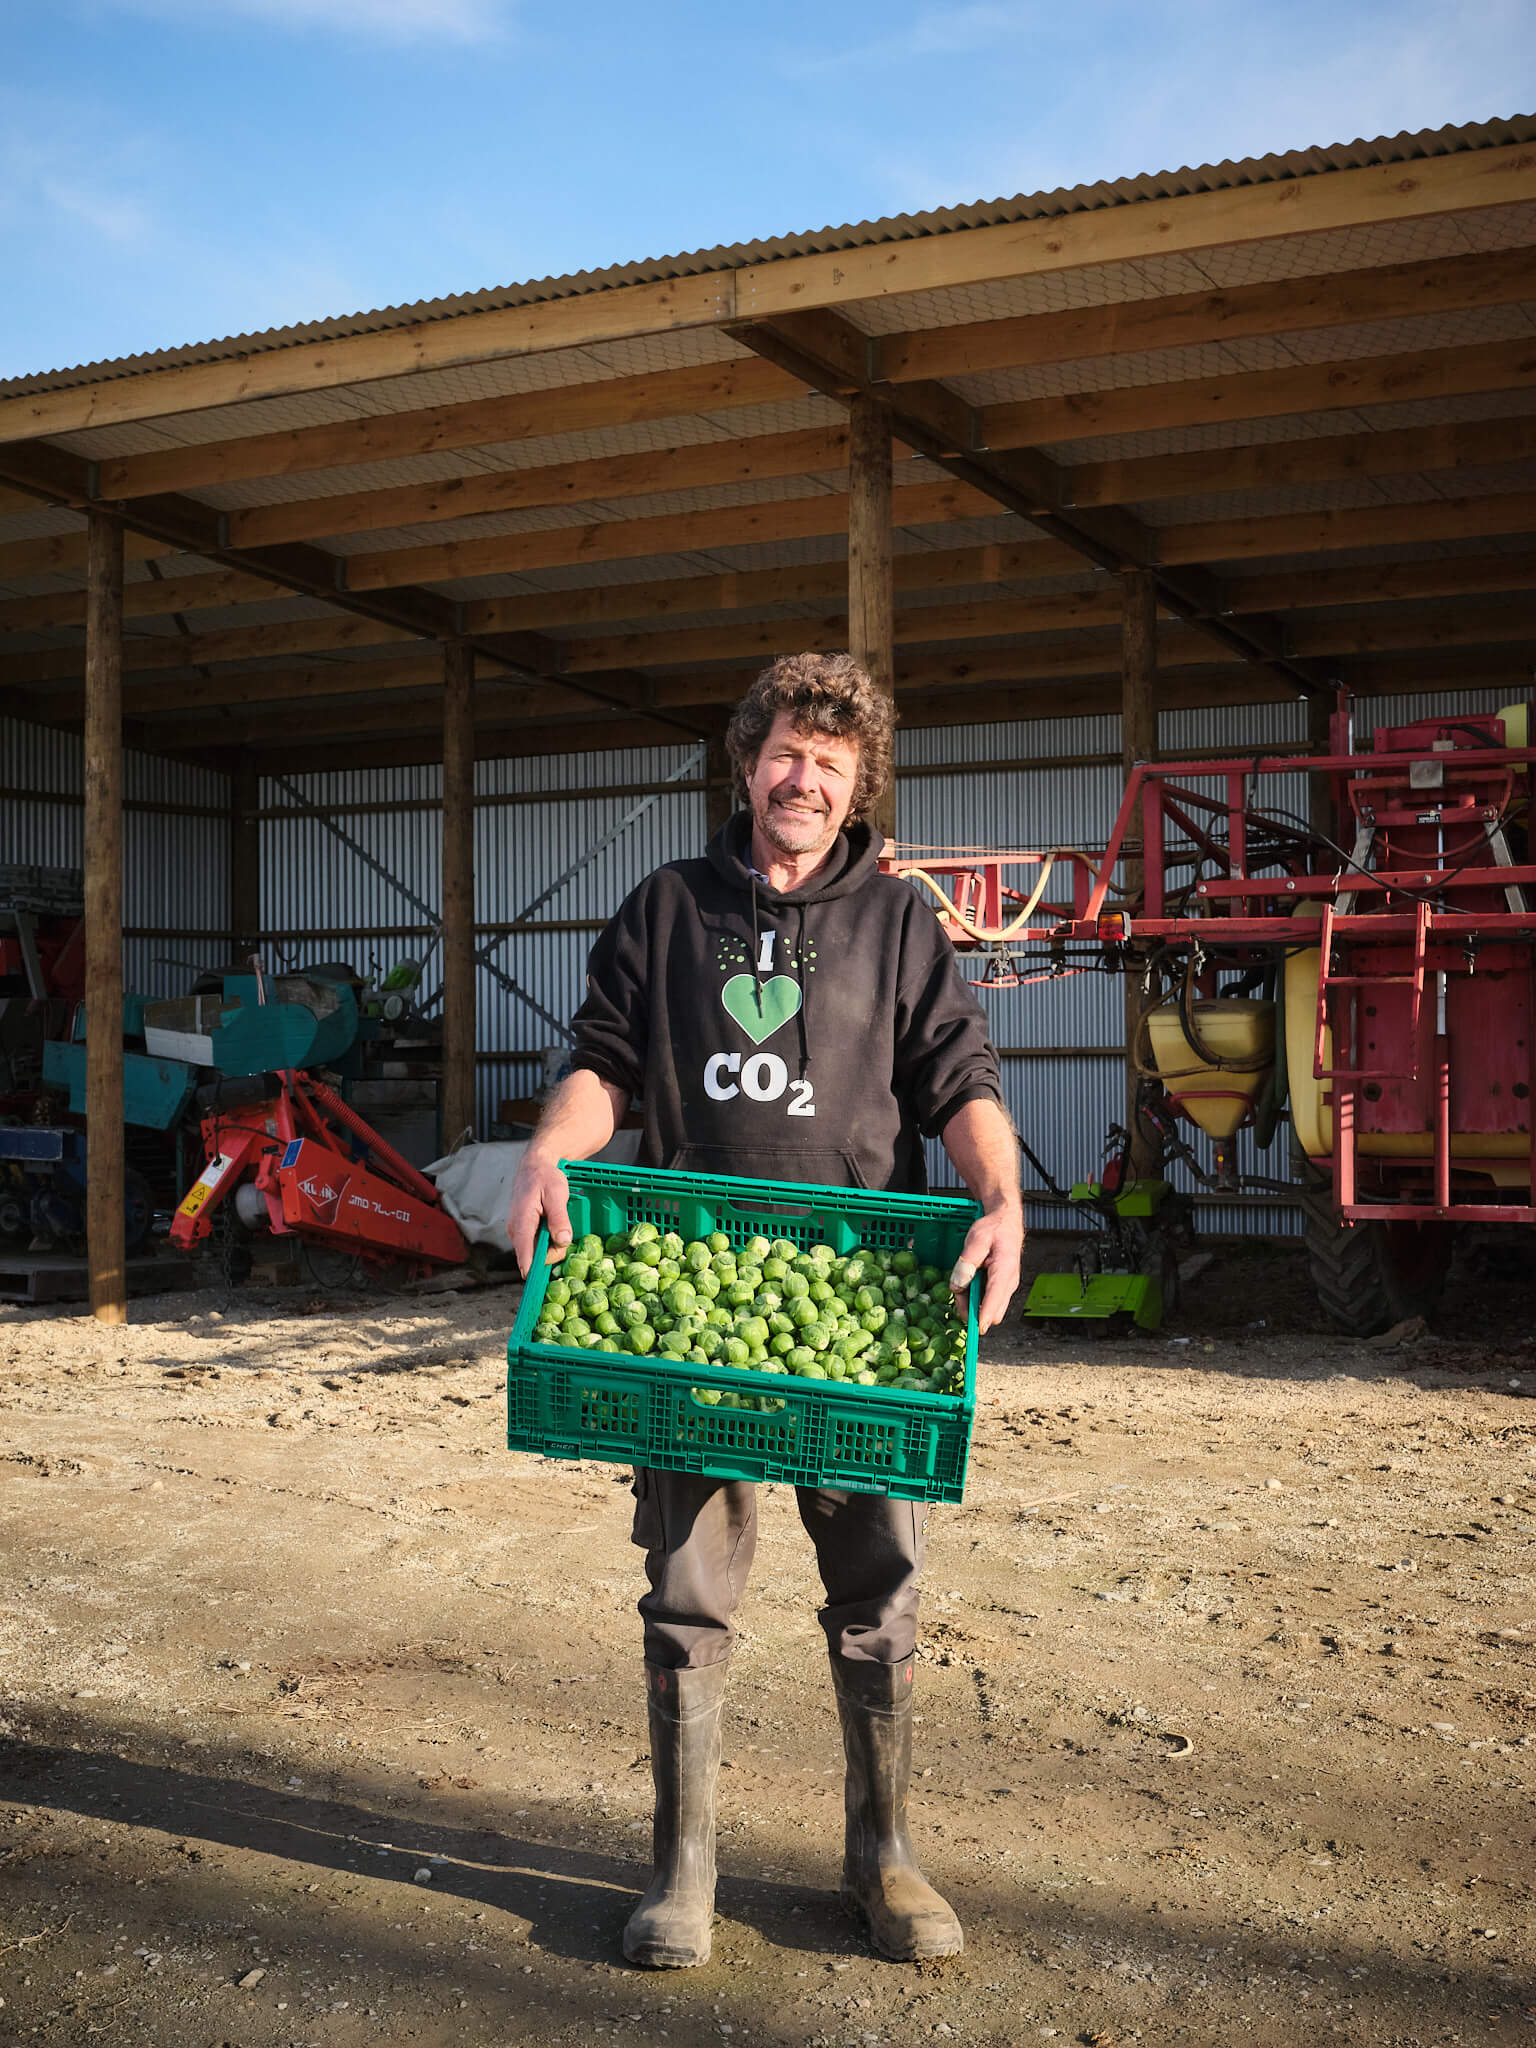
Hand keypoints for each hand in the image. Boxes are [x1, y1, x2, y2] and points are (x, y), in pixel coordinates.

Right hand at [507, 1150, 573, 1276]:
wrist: (536, 1165)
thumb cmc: (546, 1177)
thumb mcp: (557, 1194)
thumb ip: (559, 1218)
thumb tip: (563, 1241)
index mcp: (522, 1223)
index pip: (525, 1256)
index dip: (535, 1272)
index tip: (545, 1283)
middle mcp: (516, 1231)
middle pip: (534, 1258)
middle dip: (553, 1253)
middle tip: (565, 1231)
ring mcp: (518, 1232)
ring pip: (535, 1253)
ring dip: (551, 1246)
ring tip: (559, 1225)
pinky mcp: (523, 1231)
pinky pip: (535, 1246)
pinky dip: (547, 1242)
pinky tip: (554, 1228)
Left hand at [949, 1201, 1023, 1333]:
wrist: (1005, 1222)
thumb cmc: (993, 1229)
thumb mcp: (977, 1238)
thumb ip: (967, 1262)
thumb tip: (957, 1286)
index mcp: (1004, 1270)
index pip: (995, 1298)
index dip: (985, 1315)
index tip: (976, 1328)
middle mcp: (1008, 1283)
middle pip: (993, 1311)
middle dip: (973, 1310)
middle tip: (958, 1292)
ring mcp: (1005, 1287)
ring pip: (988, 1308)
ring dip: (972, 1303)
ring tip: (962, 1282)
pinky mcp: (1000, 1288)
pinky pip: (986, 1300)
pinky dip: (974, 1297)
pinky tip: (967, 1283)